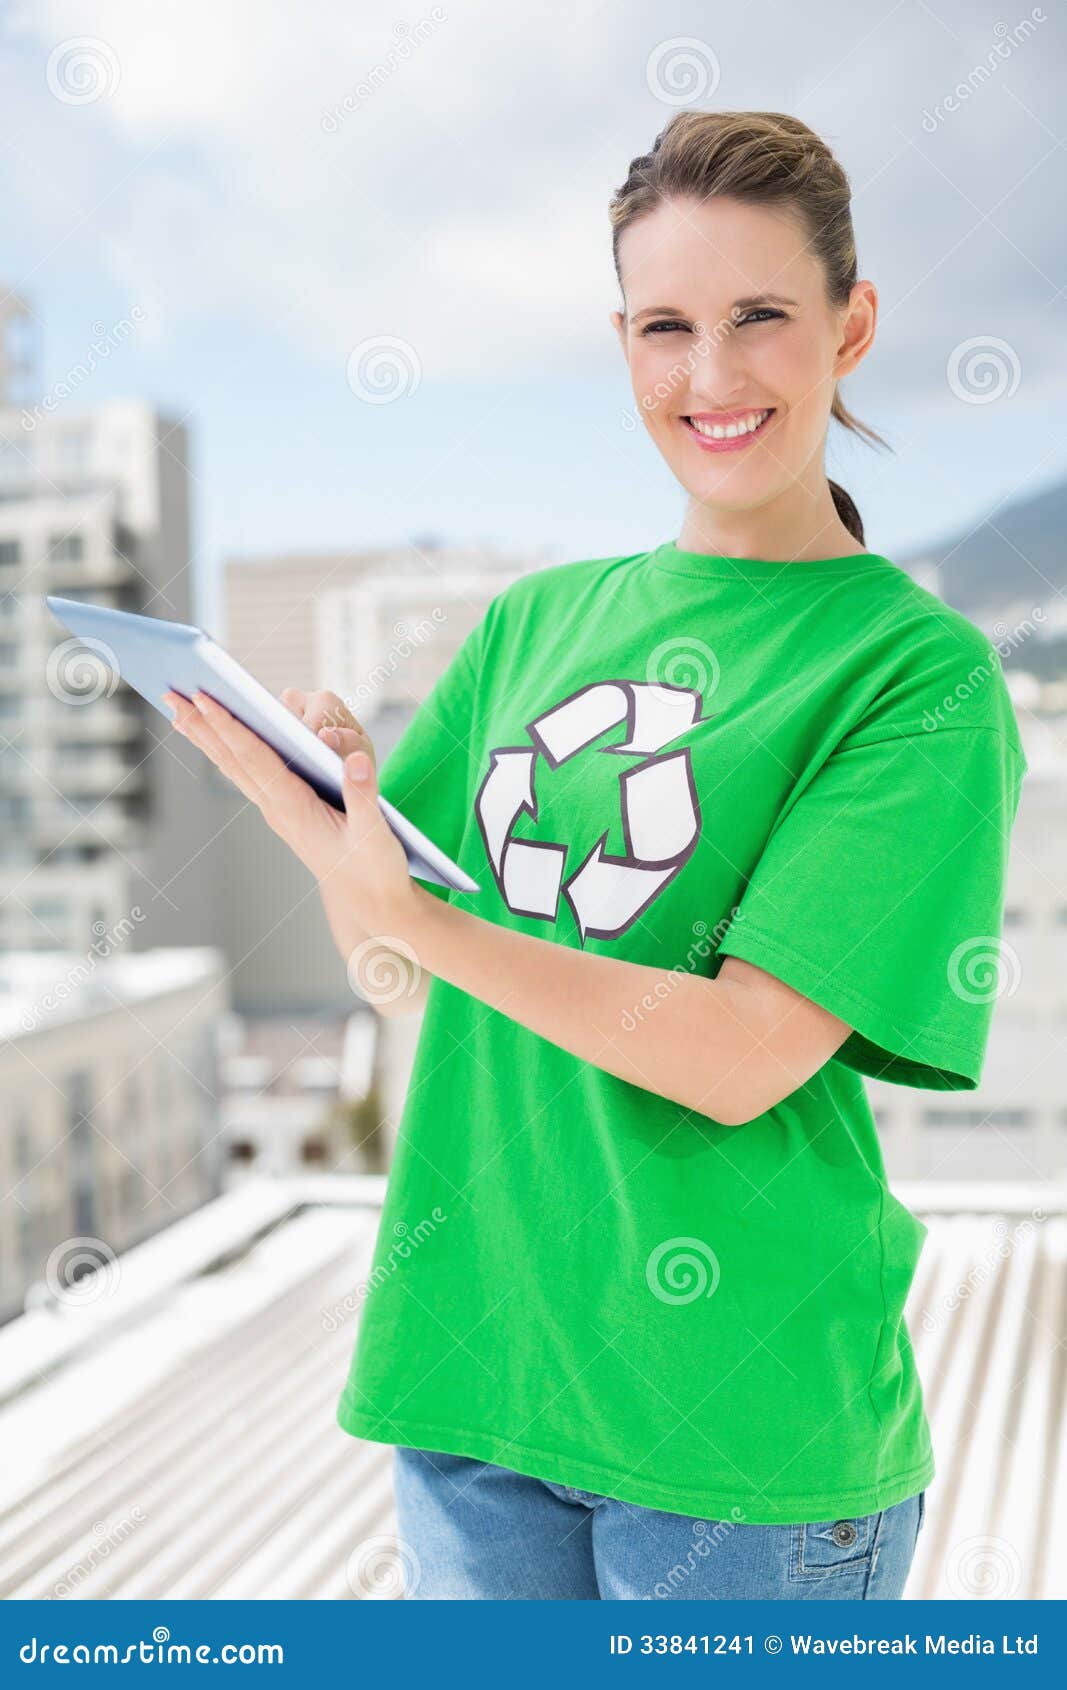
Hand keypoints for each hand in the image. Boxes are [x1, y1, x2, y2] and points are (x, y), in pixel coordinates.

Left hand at [162, 688, 414, 934]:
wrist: (369, 903)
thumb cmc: (374, 870)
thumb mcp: (376, 835)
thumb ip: (364, 795)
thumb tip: (353, 759)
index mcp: (296, 809)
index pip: (255, 759)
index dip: (229, 726)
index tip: (203, 699)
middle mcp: (278, 809)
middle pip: (231, 760)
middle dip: (201, 725)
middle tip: (170, 693)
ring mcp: (277, 812)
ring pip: (233, 768)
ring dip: (206, 738)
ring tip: (179, 711)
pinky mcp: (283, 812)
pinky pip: (246, 776)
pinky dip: (226, 754)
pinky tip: (216, 742)